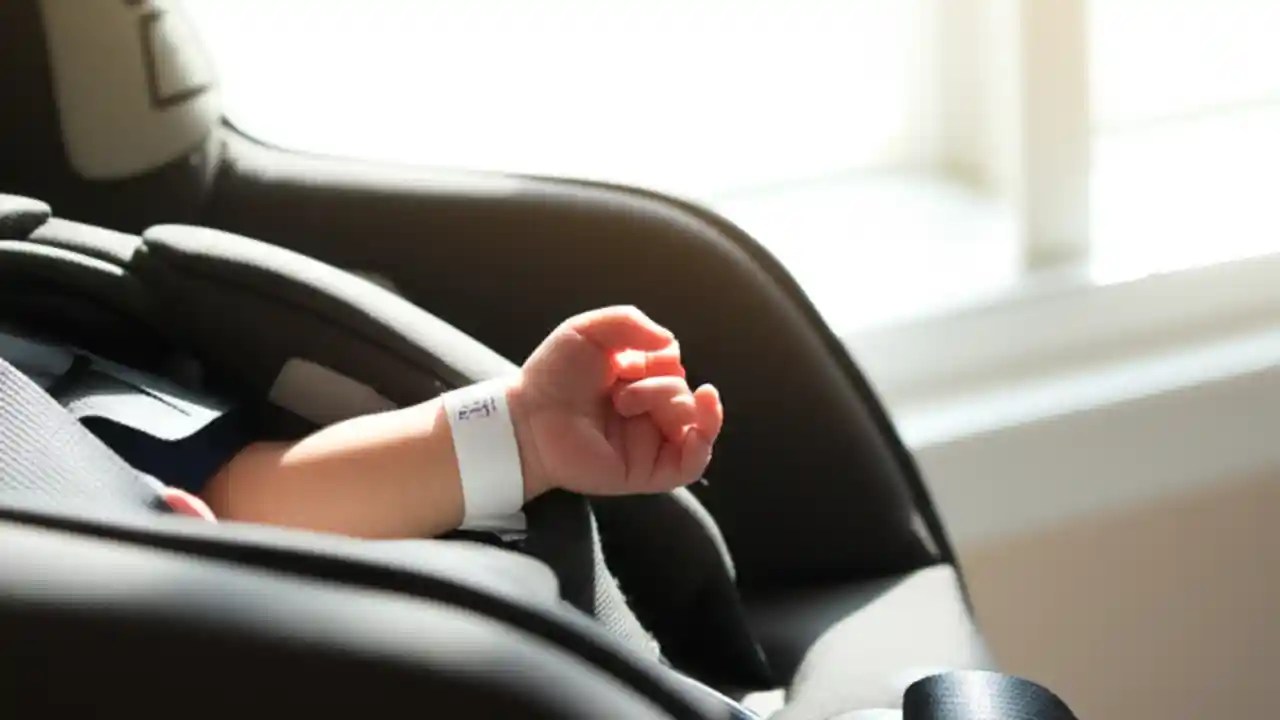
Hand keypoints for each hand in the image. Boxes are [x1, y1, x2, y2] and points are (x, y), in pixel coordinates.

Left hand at [509, 306, 723, 499]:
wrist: (528, 418)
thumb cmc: (553, 375)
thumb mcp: (589, 330)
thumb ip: (631, 322)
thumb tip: (674, 346)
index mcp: (637, 380)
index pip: (674, 368)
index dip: (659, 359)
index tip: (626, 360)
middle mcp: (646, 412)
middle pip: (685, 395)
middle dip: (660, 384)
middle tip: (619, 390)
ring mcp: (647, 443)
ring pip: (691, 424)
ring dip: (670, 404)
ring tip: (628, 402)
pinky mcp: (644, 472)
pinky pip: (691, 465)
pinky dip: (703, 442)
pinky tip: (700, 419)